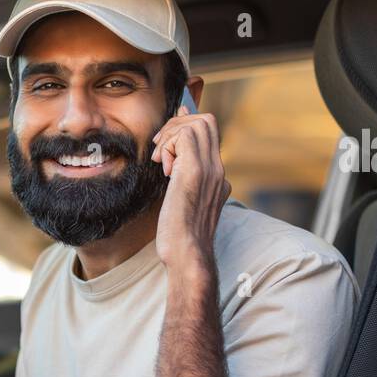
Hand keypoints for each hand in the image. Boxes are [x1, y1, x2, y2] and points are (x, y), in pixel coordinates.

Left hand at [150, 105, 230, 266]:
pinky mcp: (194, 172)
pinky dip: (167, 145)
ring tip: (160, 160)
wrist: (187, 254)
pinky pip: (184, 136)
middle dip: (176, 125)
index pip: (210, 132)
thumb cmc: (179, 236)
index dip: (185, 125)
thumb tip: (171, 164)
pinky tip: (162, 168)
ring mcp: (209, 170)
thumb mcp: (183, 203)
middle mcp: (217, 169)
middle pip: (206, 121)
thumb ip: (182, 182)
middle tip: (159, 148)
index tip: (164, 139)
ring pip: (196, 123)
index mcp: (217, 176)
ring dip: (170, 135)